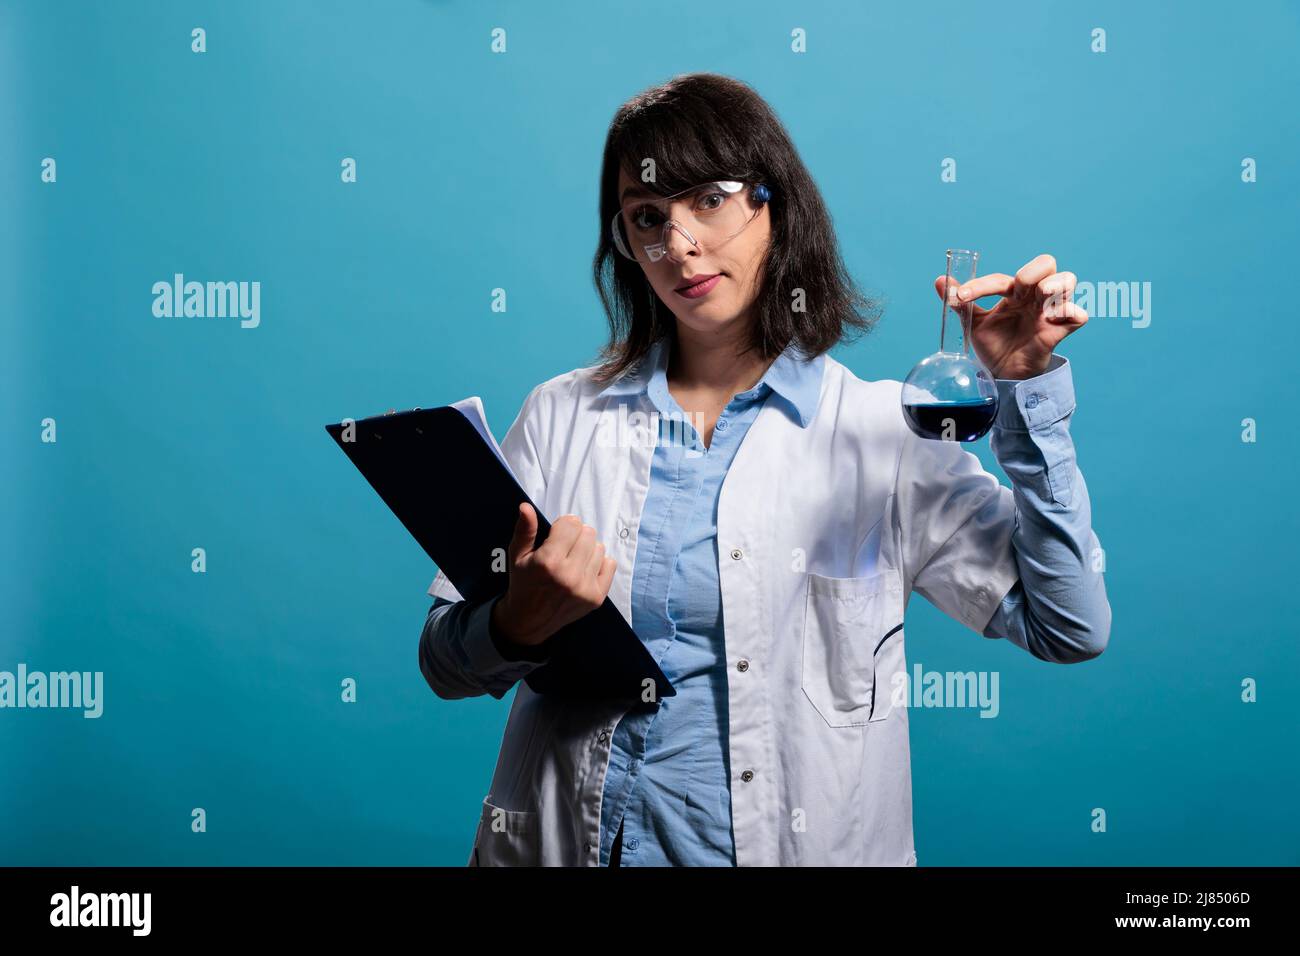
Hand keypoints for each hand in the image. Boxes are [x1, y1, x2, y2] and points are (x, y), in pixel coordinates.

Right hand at [490, 504, 616, 647]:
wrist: (529, 621)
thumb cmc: (523, 584)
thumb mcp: (517, 556)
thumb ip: (525, 530)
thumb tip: (526, 507)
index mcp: (548, 561)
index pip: (571, 523)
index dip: (563, 525)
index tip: (557, 533)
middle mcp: (569, 575)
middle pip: (588, 533)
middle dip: (576, 535)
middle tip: (565, 548)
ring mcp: (585, 587)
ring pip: (599, 547)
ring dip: (587, 549)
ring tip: (573, 560)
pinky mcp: (597, 597)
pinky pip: (610, 564)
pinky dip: (599, 564)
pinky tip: (584, 570)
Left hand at [933, 253, 1088, 379]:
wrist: (1003, 374)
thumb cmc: (994, 343)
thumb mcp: (973, 323)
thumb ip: (960, 303)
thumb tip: (940, 280)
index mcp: (1013, 292)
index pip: (1003, 278)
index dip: (982, 285)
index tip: (962, 297)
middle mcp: (1033, 297)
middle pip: (1046, 264)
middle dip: (1033, 270)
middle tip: (1018, 287)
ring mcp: (1048, 312)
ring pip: (1068, 281)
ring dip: (1056, 283)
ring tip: (1042, 295)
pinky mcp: (1059, 331)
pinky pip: (1078, 315)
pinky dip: (1069, 312)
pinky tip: (1051, 319)